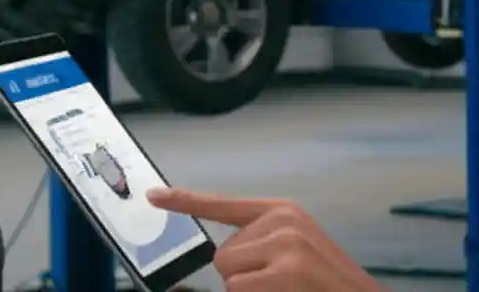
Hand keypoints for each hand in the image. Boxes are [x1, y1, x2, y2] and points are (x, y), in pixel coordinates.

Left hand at [147, 187, 383, 291]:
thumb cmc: (325, 286)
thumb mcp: (296, 252)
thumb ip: (261, 245)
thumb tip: (223, 258)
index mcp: (285, 212)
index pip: (224, 205)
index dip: (184, 201)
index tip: (152, 196)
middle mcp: (283, 220)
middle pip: (223, 255)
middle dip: (243, 279)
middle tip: (282, 286)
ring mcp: (285, 244)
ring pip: (229, 277)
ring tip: (289, 291)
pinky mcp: (285, 271)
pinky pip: (238, 291)